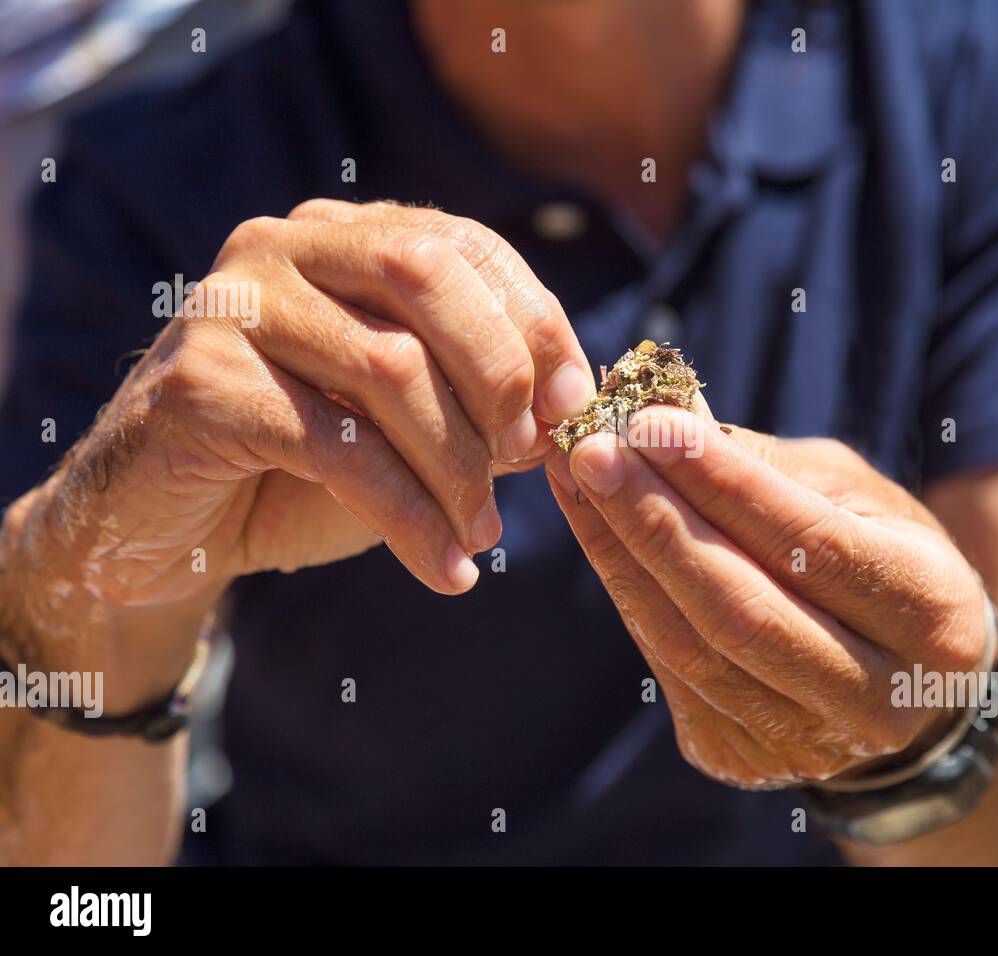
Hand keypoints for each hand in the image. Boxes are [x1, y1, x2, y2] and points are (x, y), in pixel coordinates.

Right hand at [19, 200, 595, 617]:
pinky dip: (407, 516)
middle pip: (425, 273)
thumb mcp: (406, 423)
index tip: (573, 406)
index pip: (464, 243)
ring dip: (456, 466)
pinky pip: (336, 446)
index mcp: (343, 237)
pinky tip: (443, 569)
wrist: (165, 526)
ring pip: (387, 367)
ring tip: (480, 534)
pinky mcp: (200, 382)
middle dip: (499, 373)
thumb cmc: (303, 469)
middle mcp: (283, 247)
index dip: (536, 322)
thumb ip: (476, 399)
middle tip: (527, 458)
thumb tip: (567, 409)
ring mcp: (232, 305)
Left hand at [545, 405, 987, 787]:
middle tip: (591, 451)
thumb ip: (774, 470)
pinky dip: (628, 593)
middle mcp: (876, 698)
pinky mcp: (743, 758)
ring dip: (622, 555)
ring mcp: (807, 743)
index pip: (813, 546)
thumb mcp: (861, 499)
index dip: (726, 485)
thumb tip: (665, 424)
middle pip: (742, 610)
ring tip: (578, 481)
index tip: (652, 423)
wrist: (905, 685)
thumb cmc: (882, 560)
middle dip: (655, 522)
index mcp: (930, 614)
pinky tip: (600, 534)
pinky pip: (668, 669)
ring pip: (691, 648)